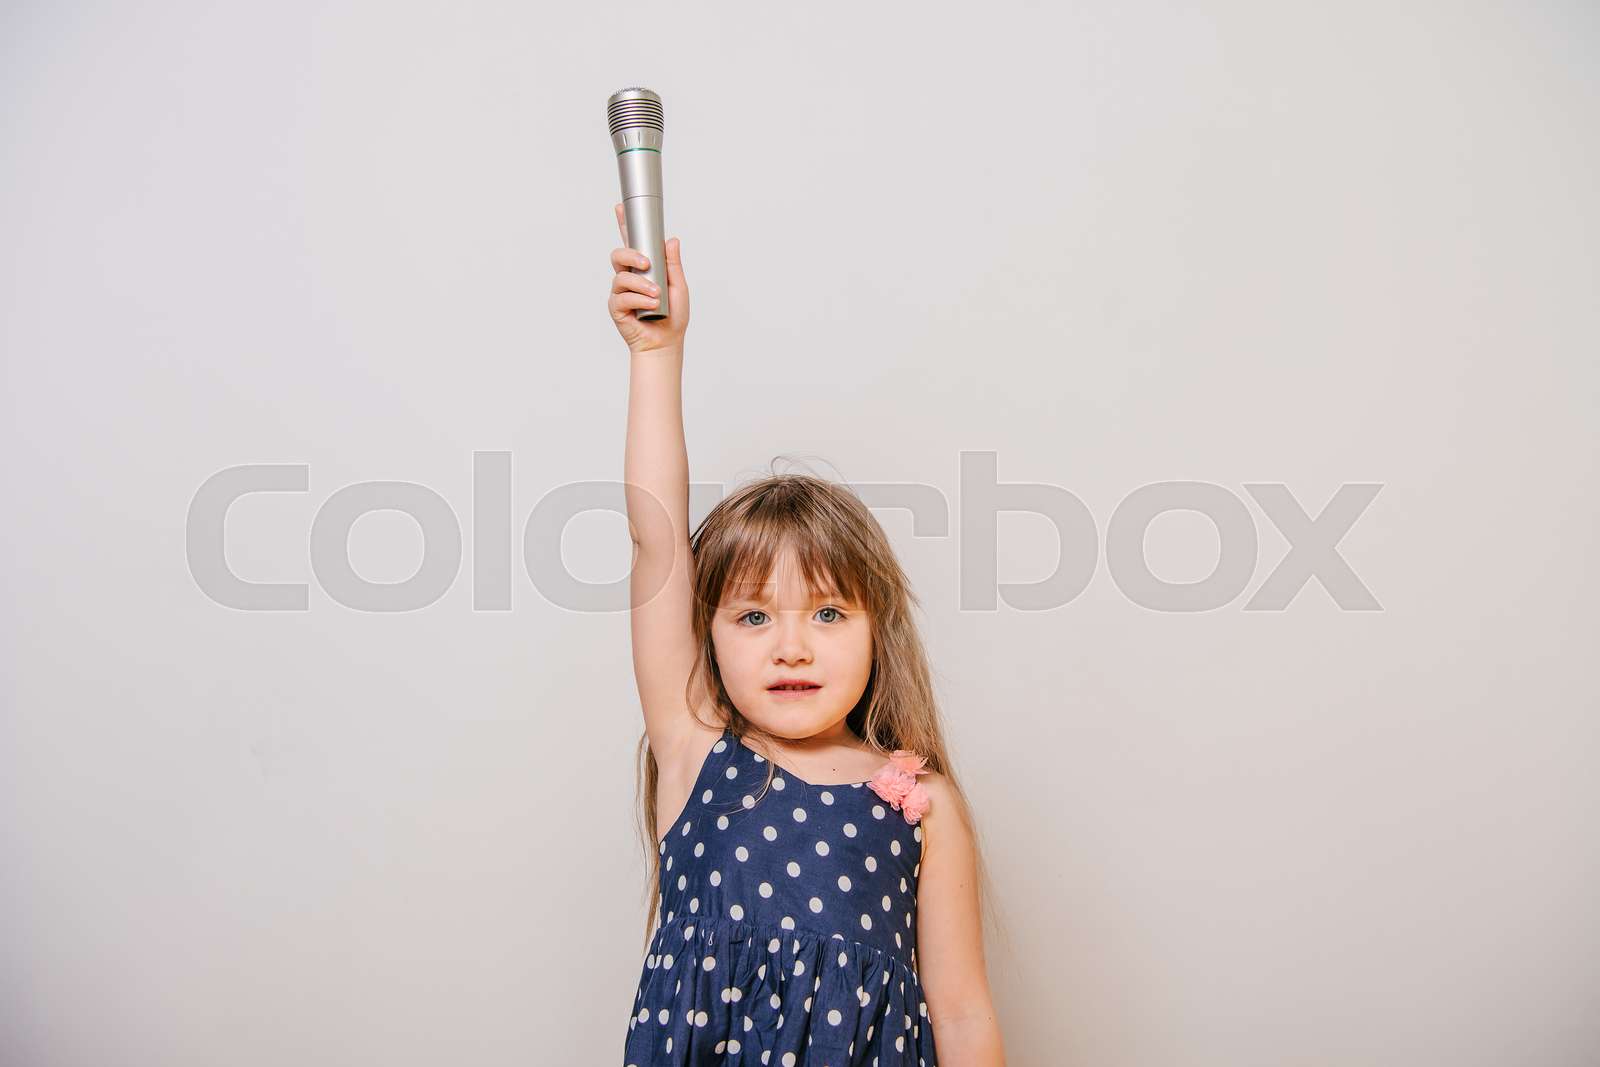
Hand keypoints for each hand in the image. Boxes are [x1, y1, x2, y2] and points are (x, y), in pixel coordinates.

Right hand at [608, 202, 689, 353]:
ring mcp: (620, 292)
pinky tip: (651, 307)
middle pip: (618, 255)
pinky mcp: (616, 308)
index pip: (631, 243)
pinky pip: (622, 297)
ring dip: (641, 285)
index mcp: (642, 268)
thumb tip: (672, 240)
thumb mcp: (678, 286)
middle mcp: (628, 277)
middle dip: (630, 255)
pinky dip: (639, 300)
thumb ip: (673, 264)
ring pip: (621, 277)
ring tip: (657, 295)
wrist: (666, 342)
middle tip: (647, 264)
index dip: (625, 225)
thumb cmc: (672, 315)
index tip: (620, 208)